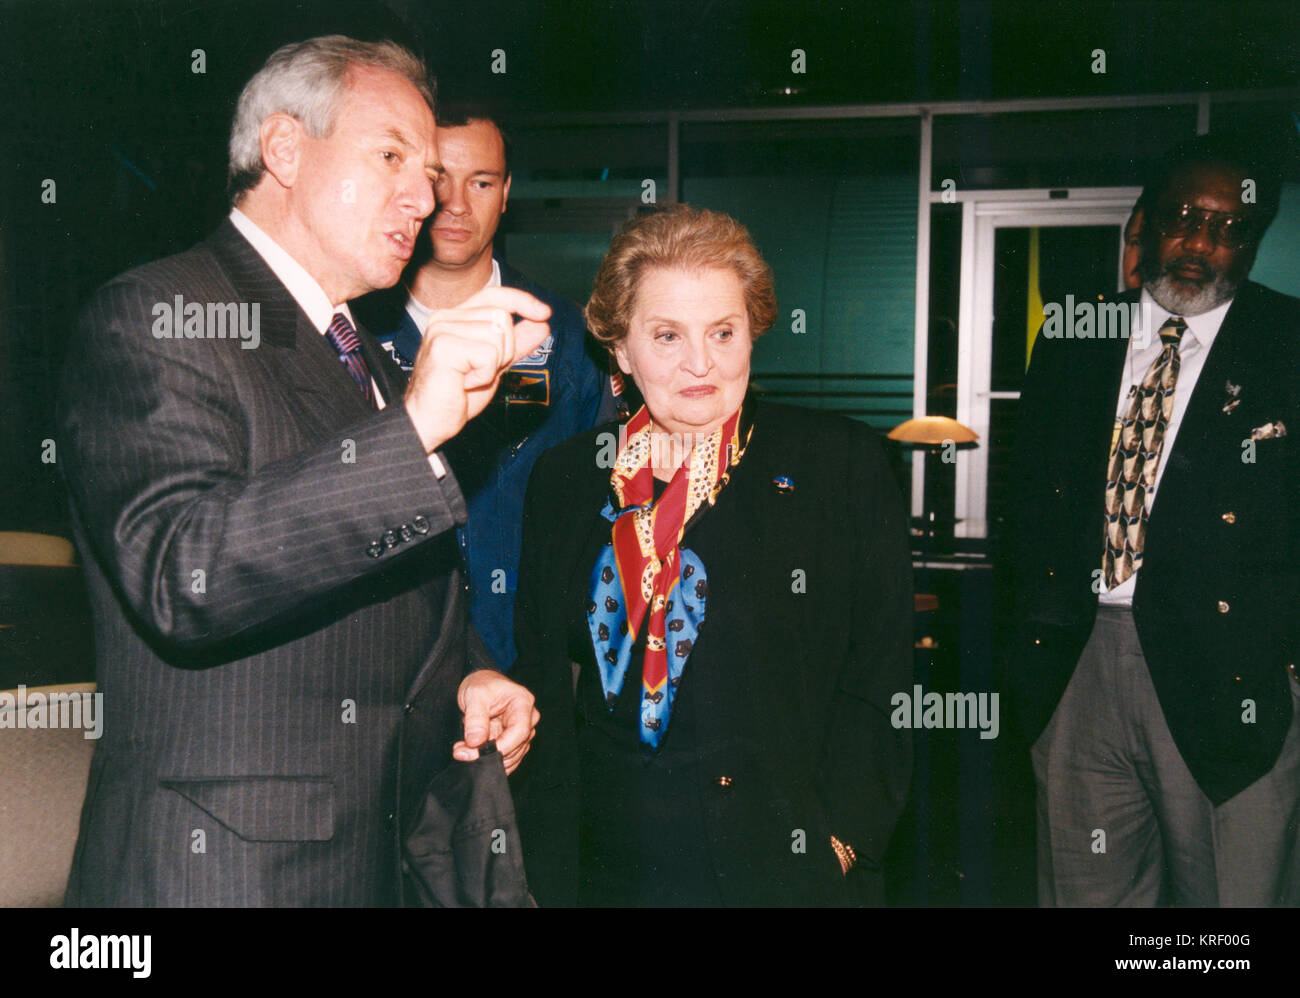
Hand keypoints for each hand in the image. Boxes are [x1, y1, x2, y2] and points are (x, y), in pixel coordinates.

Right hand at [403, 286, 550, 454]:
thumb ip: (516, 342)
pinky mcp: (443, 346)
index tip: (545, 313)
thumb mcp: (495, 364)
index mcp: (455, 317)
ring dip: (493, 364)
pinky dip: (484, 375)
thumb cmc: (457, 395)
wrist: (431, 421)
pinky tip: (464, 383)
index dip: (521, 300)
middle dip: (505, 350)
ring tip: (470, 377)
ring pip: (497, 334)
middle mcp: (445, 317)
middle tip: (480, 371)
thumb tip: (543, 322)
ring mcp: (441, 329)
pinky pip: (488, 354)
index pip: (494, 295)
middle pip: (501, 316)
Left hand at [453, 669, 539, 774]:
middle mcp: (528, 718)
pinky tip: (473, 753)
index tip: (479, 752)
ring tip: (463, 750)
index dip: (501, 746)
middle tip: (461, 752)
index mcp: (523, 703)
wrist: (480, 684)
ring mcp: (522, 731)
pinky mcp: (514, 741)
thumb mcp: (474, 695)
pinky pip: (506, 758)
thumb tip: (476, 741)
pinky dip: (489, 760)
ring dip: (487, 759)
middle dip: (489, 754)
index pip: (520, 731)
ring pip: (511, 756)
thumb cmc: (481, 684)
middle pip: (516, 746)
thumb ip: (475, 718)